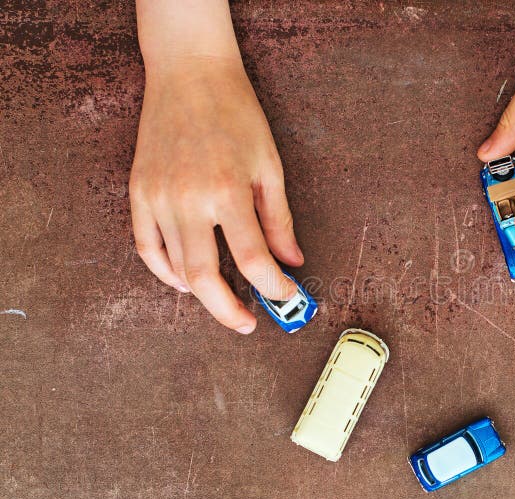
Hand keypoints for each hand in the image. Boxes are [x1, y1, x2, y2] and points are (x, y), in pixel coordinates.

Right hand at [129, 58, 300, 333]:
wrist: (188, 74)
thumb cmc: (235, 114)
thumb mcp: (269, 166)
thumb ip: (279, 220)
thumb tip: (291, 261)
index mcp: (228, 192)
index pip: (253, 261)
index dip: (274, 287)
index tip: (287, 294)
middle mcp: (188, 200)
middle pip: (207, 278)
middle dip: (230, 311)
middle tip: (249, 323)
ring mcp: (157, 198)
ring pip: (176, 269)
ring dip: (202, 294)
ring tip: (225, 300)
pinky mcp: (138, 193)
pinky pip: (147, 247)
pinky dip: (165, 271)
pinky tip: (185, 281)